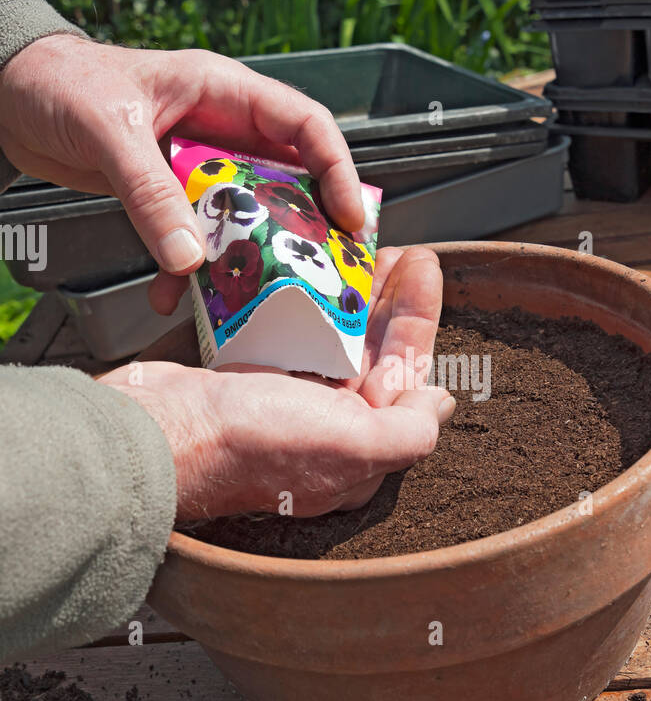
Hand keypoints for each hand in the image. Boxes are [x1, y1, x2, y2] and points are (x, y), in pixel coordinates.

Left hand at [0, 34, 362, 303]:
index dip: (337, 170)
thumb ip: (151, 194)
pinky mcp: (169, 195)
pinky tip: (176, 294)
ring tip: (250, 293)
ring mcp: (197, 164)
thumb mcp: (111, 131)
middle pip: (285, 180)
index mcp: (224, 92)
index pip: (305, 126)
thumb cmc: (60, 82)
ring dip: (242, 257)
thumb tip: (189, 257)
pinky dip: (189, 269)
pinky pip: (195, 237)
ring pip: (242, 217)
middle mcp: (221, 128)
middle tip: (318, 270)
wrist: (8, 95)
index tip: (350, 218)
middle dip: (301, 227)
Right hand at [99, 246, 452, 519]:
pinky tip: (305, 268)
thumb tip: (440, 404)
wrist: (159, 433)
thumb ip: (407, 430)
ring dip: (347, 292)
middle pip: (371, 353)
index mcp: (356, 451)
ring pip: (330, 338)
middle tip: (395, 250)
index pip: (406, 379)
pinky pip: (287, 333)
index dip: (418, 320)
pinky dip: (300, 299)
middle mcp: (324, 430)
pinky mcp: (247, 379)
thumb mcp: (352, 444)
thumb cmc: (252, 444)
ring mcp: (284, 403)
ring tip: (358, 250)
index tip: (424, 269)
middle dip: (387, 300)